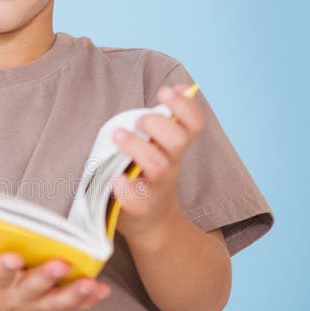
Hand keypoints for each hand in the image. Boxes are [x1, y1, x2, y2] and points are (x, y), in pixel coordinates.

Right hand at [0, 236, 110, 310]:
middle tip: (62, 263)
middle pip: (32, 288)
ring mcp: (34, 306)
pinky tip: (103, 291)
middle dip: (47, 277)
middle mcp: (15, 297)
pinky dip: (87, 302)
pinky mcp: (47, 309)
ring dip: (75, 293)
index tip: (13, 257)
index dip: (5, 267)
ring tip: (92, 284)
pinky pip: (70, 308)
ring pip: (57, 301)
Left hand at [110, 84, 203, 242]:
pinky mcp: (139, 207)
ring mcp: (156, 187)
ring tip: (117, 136)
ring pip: (158, 166)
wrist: (152, 223)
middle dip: (157, 124)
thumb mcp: (163, 146)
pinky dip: (126, 189)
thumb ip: (169, 119)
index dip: (183, 105)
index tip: (164, 92)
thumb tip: (182, 87)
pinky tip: (116, 180)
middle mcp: (171, 166)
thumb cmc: (151, 175)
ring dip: (137, 147)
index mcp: (177, 149)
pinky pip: (135, 199)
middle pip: (176, 141)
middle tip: (137, 121)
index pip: (193, 124)